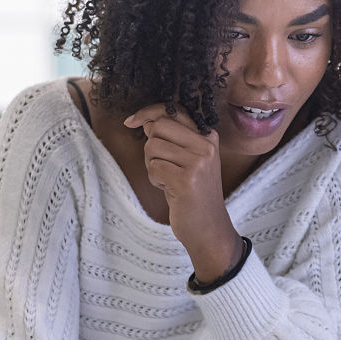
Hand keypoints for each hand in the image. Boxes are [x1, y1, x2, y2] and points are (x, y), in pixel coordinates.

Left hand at [123, 105, 241, 280]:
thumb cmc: (194, 194)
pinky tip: (169, 189)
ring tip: (168, 180)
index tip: (132, 121)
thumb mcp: (190, 160)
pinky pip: (153, 167)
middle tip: (162, 166)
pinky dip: (155, 179)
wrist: (209, 228)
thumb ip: (172, 138)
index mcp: (208, 137)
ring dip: (152, 165)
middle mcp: (206, 145)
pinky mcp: (187, 179)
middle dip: (151, 146)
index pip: (174, 111)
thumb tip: (145, 120)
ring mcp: (198, 162)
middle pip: (159, 127)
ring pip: (153, 147)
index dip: (148, 112)